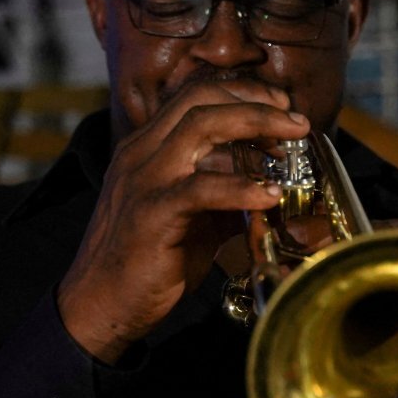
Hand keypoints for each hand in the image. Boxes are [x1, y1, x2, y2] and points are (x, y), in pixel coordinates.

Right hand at [59, 80, 309, 362]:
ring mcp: (144, 180)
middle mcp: (141, 153)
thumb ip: (220, 189)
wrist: (99, 305)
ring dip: (254, 125)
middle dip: (256, 100)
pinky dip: (242, 187)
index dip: (242, 92)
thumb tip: (266, 179)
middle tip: (297, 119)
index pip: (194, 94)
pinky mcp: (151, 214)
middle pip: (202, 99)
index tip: (281, 105)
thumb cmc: (149, 261)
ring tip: (292, 140)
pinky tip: (270, 196)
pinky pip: (201, 188)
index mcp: (147, 147)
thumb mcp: (191, 215)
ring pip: (200, 126)